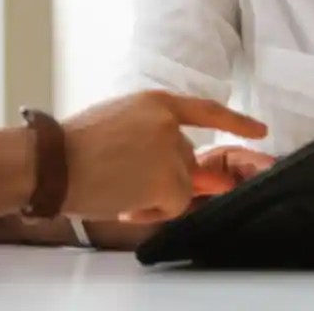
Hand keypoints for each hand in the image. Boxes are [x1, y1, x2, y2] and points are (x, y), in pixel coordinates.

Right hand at [61, 91, 266, 222]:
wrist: (53, 163)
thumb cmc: (73, 146)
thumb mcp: (118, 124)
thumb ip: (156, 139)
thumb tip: (198, 173)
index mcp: (155, 101)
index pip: (206, 110)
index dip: (236, 122)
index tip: (260, 131)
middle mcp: (170, 123)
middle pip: (186, 158)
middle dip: (165, 175)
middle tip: (125, 179)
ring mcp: (172, 151)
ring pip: (180, 184)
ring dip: (154, 193)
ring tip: (116, 187)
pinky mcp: (171, 179)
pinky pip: (174, 204)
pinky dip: (153, 210)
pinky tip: (124, 201)